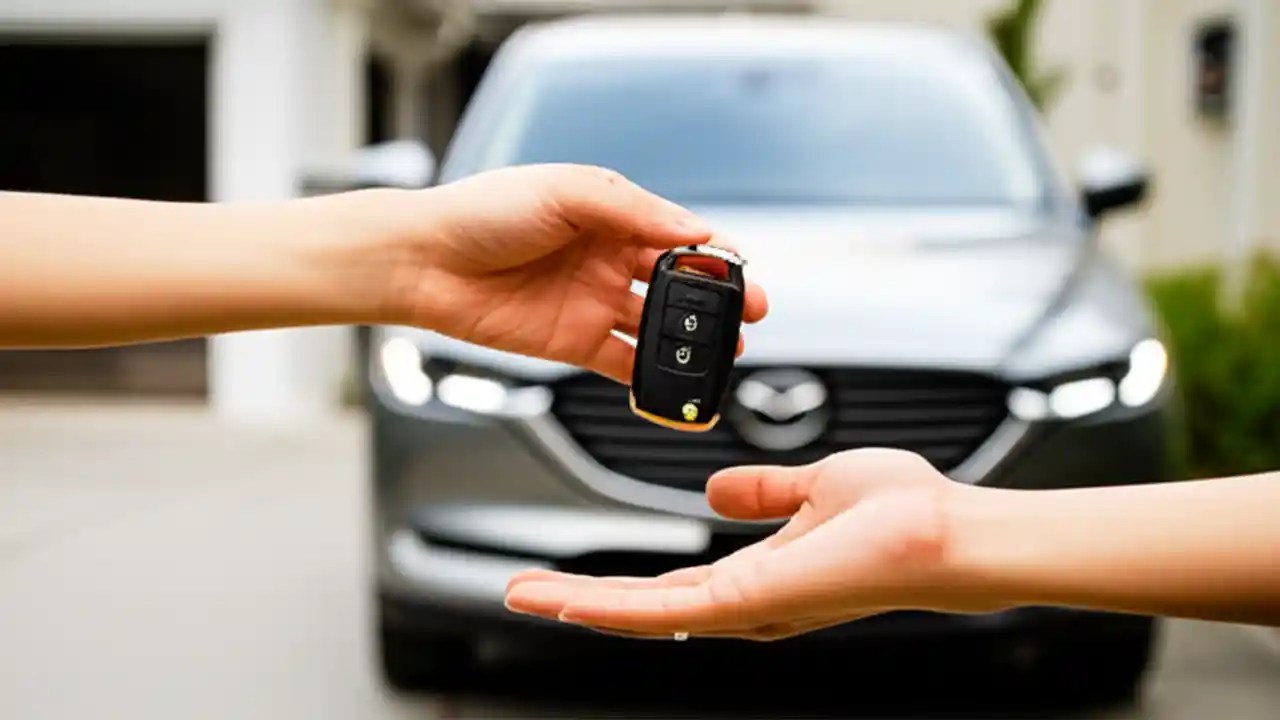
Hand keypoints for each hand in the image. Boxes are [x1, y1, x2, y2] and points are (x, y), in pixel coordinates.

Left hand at [384, 164, 767, 383]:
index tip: (744, 271)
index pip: (677, 235)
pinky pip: (623, 362)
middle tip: (753, 314)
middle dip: (718, 300)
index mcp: (611, 215)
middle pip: (678, 284)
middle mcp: (608, 259)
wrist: (425, 260)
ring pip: (658, 326)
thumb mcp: (566, 192)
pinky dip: (652, 377)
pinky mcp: (573, 342)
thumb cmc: (486, 211)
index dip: (714, 253)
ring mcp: (593, 302)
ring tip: (727, 353)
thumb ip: (633, 211)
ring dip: (692, 340)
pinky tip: (678, 385)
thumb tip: (694, 232)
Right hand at [504, 449, 1003, 639]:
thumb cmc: (904, 512)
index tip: (569, 578)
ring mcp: (747, 609)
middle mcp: (747, 603)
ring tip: (523, 595)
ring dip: (580, 605)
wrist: (949, 531)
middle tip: (522, 592)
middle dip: (581, 601)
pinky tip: (571, 601)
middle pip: (646, 607)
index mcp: (759, 576)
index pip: (670, 588)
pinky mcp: (753, 603)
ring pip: (645, 614)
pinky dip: (615, 607)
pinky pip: (670, 610)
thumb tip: (718, 492)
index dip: (616, 584)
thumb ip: (766, 492)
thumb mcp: (814, 487)